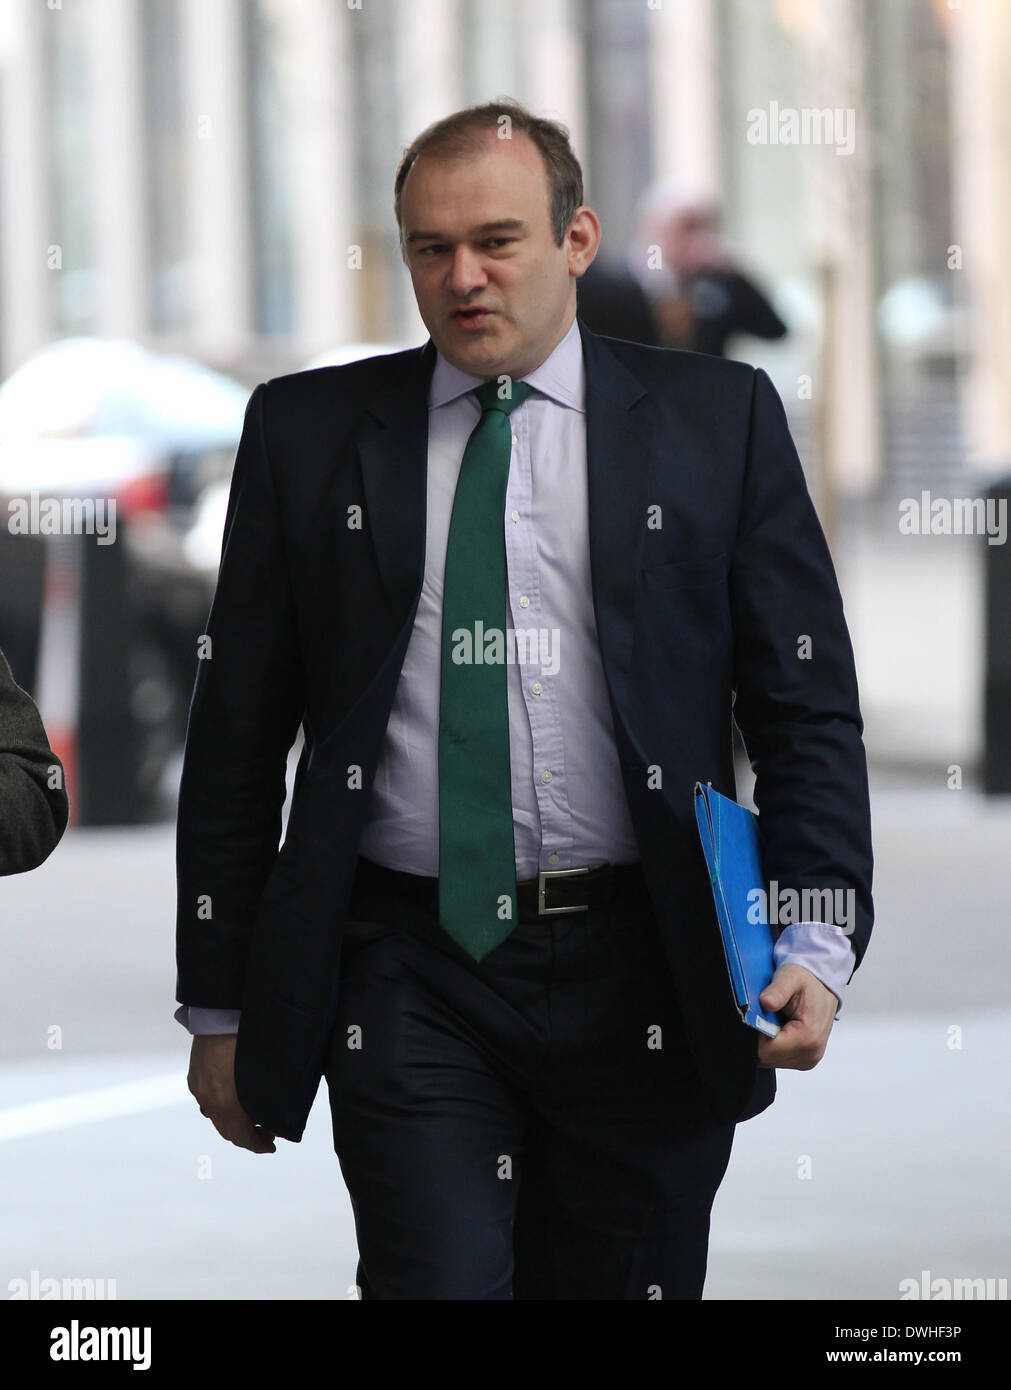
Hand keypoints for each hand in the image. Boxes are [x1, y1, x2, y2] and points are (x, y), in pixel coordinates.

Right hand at [187, 1034, 275, 1152]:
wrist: (223, 1013)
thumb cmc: (248, 1040)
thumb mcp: (267, 1075)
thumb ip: (270, 1101)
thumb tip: (276, 1116)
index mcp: (226, 1104)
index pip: (241, 1137)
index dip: (257, 1145)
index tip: (271, 1146)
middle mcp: (209, 1100)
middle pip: (227, 1130)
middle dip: (247, 1134)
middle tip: (267, 1131)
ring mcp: (199, 1087)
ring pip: (215, 1115)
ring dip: (233, 1120)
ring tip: (252, 1114)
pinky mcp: (195, 1075)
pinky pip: (207, 1098)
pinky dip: (221, 1105)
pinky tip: (234, 1096)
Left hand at [756, 964, 837, 1070]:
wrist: (823, 986)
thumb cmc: (807, 981)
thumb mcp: (790, 978)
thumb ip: (778, 991)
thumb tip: (766, 1002)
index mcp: (808, 1036)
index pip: (766, 1051)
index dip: (754, 1034)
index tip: (755, 1017)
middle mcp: (810, 1053)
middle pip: (767, 1058)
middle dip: (760, 1038)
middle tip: (766, 1016)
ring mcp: (808, 1059)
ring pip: (770, 1060)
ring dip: (766, 1042)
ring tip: (775, 1020)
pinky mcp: (804, 1059)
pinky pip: (778, 1058)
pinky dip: (774, 1044)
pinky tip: (780, 1028)